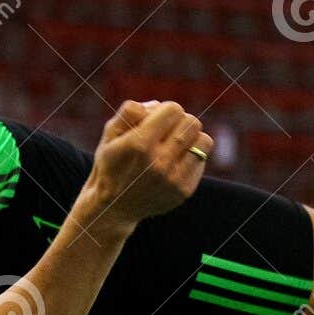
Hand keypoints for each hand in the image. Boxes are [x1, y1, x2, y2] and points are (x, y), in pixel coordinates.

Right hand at [84, 100, 212, 229]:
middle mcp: (158, 162)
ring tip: (175, 145)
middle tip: (166, 133)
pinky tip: (174, 163)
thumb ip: (130, 112)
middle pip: (191, 122)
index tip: (156, 121)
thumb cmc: (112, 164)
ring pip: (203, 140)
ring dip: (190, 139)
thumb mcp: (110, 134)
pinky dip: (191, 157)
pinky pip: (201, 160)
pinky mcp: (183, 191)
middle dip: (179, 123)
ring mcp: (173, 179)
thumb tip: (158, 106)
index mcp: (139, 144)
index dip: (165, 111)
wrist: (113, 208)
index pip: (174, 109)